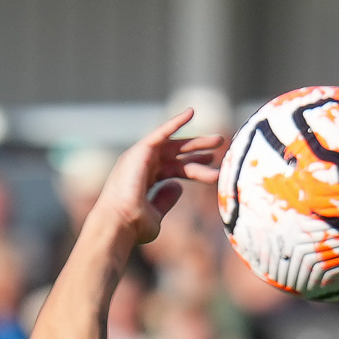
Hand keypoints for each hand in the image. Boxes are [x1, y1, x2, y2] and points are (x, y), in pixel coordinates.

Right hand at [96, 109, 226, 250]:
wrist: (119, 223)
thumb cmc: (133, 225)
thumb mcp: (155, 214)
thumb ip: (166, 199)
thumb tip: (178, 186)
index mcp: (145, 180)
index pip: (173, 169)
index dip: (193, 167)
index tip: (212, 166)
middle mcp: (142, 165)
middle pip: (175, 154)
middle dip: (197, 149)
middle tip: (219, 144)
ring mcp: (140, 157)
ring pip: (172, 144)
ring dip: (195, 141)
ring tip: (219, 140)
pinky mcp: (140, 151)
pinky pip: (160, 132)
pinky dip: (175, 122)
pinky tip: (191, 113)